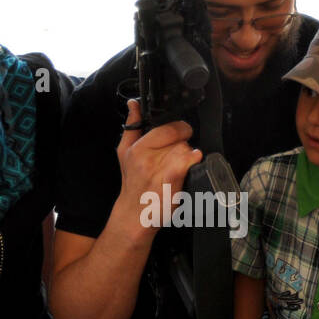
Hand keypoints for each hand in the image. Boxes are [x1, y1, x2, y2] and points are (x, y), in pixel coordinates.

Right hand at [116, 99, 202, 238]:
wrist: (134, 214)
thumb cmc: (133, 184)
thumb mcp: (125, 153)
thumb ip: (132, 126)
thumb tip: (133, 104)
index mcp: (137, 148)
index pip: (167, 126)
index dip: (178, 129)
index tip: (179, 135)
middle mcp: (147, 158)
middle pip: (179, 138)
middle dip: (182, 143)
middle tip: (176, 155)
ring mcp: (159, 170)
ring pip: (186, 149)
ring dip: (188, 156)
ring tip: (179, 166)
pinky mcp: (171, 182)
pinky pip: (187, 162)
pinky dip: (193, 160)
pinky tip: (192, 161)